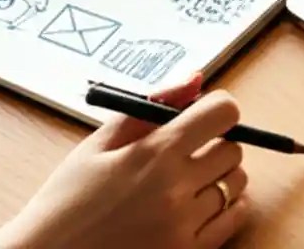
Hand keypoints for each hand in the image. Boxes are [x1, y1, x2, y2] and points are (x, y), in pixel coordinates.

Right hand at [0, 74, 250, 248]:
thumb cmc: (66, 200)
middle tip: (186, 152)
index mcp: (155, 153)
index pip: (222, 114)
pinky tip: (199, 205)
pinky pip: (235, 218)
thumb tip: (195, 79)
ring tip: (187, 181)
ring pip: (237, 182)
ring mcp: (185, 224)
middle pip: (232, 148)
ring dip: (221, 175)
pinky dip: (227, 206)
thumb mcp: (97, 144)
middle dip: (215, 143)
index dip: (216, 109)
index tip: (204, 116)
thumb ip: (151, 106)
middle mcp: (176, 188)